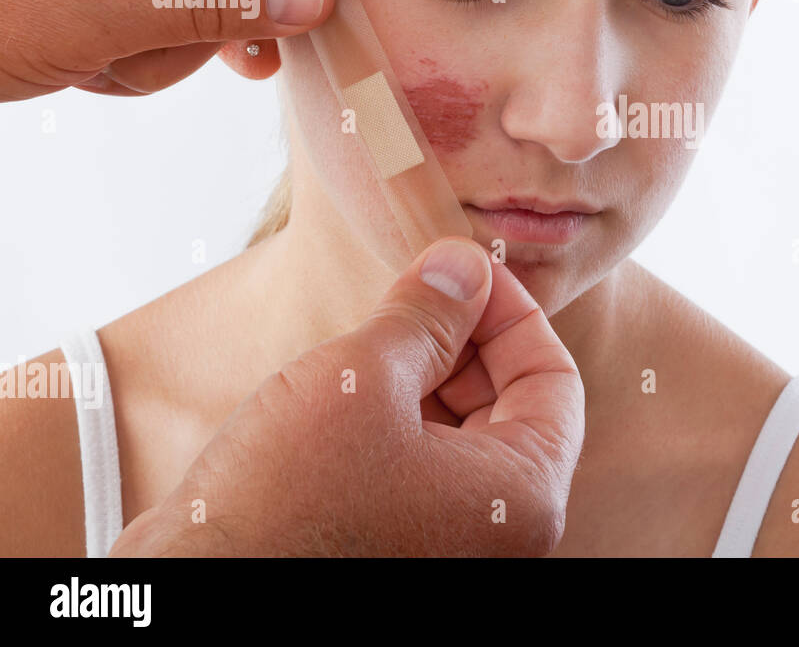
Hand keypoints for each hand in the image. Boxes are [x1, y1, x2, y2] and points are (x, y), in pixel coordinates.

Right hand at [109, 237, 584, 556]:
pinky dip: (401, 420)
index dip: (513, 311)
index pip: (554, 380)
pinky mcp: (400, 549)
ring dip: (428, 375)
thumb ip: (427, 314)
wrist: (192, 587)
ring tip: (373, 339)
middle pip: (512, 407)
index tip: (464, 270)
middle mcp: (498, 533)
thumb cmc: (282, 501)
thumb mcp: (362, 379)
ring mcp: (450, 547)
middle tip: (414, 292)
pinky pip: (425, 469)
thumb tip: (464, 262)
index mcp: (521, 497)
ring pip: (464, 435)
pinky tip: (350, 390)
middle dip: (466, 340)